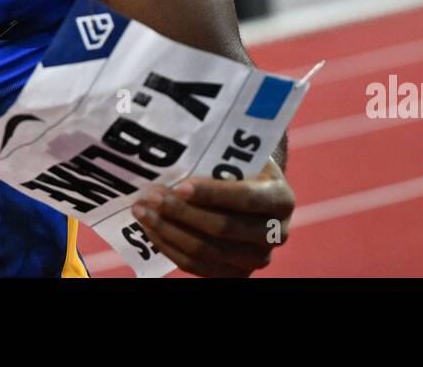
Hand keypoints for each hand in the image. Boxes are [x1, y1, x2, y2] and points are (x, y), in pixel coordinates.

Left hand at [129, 159, 294, 276]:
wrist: (256, 195)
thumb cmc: (243, 167)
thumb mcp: (243, 157)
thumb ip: (222, 157)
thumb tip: (175, 149)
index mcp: (281, 198)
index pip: (245, 198)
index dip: (211, 194)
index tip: (179, 185)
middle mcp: (275, 233)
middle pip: (222, 228)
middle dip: (181, 212)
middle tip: (150, 195)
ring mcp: (257, 258)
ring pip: (206, 251)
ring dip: (168, 231)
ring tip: (142, 210)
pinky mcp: (236, 274)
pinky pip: (197, 267)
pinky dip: (171, 248)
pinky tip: (151, 230)